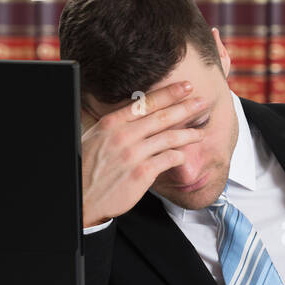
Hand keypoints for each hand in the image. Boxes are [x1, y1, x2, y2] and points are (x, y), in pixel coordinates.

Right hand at [80, 80, 207, 226]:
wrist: (81, 197)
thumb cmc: (87, 168)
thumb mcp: (96, 137)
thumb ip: (117, 125)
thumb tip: (138, 113)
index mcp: (111, 123)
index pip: (146, 103)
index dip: (169, 93)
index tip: (185, 87)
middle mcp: (123, 136)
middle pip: (162, 117)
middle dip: (186, 107)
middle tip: (202, 102)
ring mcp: (133, 155)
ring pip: (170, 138)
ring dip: (189, 134)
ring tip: (200, 133)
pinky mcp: (142, 174)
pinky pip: (169, 159)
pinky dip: (180, 156)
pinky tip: (184, 156)